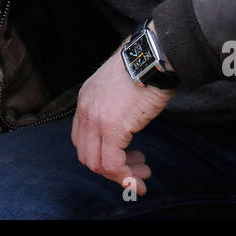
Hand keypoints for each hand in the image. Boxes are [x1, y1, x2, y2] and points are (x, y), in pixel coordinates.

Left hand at [71, 50, 173, 195]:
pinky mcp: (111, 128)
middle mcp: (85, 109)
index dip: (100, 153)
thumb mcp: (121, 87)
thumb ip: (116, 106)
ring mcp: (95, 119)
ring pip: (96, 163)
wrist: (154, 56)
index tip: (123, 157)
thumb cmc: (146, 67)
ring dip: (120, 176)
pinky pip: (112, 164)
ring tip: (141, 174)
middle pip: (86, 153)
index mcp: (86, 98)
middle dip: (110, 168)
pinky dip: (124, 177)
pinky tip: (138, 180)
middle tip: (135, 169)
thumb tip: (128, 121)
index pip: (81, 137)